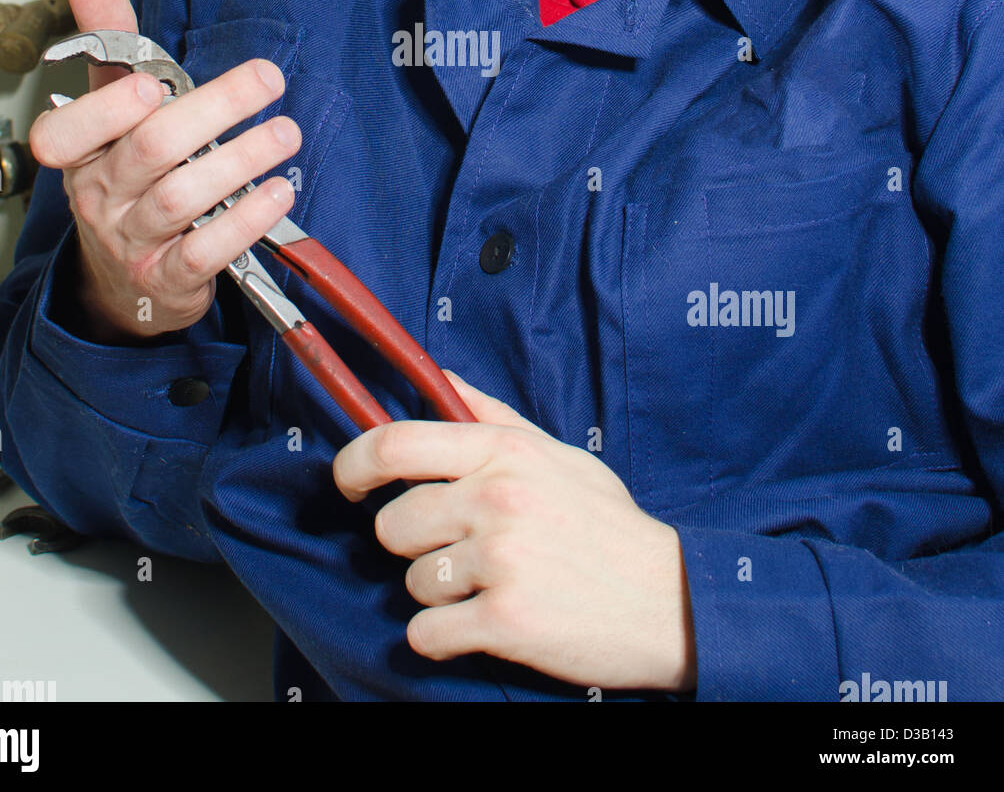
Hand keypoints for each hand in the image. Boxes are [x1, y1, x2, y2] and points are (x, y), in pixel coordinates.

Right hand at [28, 0, 301, 340]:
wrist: (127, 284)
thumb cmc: (128, 182)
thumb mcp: (112, 114)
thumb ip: (107, 44)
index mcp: (82, 153)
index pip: (65, 133)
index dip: (105, 109)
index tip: (150, 83)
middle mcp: (102, 196)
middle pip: (150, 149)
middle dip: (212, 109)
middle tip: (266, 79)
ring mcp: (133, 241)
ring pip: (181, 197)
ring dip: (240, 160)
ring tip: (285, 134)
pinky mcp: (169, 279)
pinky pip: (205, 250)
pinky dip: (245, 221)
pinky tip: (278, 193)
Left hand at [333, 370, 696, 691]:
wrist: (670, 600)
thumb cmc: (609, 527)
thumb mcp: (558, 455)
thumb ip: (492, 418)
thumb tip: (442, 379)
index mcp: (504, 453)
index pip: (395, 443)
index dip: (353, 463)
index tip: (348, 482)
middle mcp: (497, 499)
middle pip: (393, 524)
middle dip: (411, 544)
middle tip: (455, 551)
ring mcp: (500, 560)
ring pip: (411, 582)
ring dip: (437, 593)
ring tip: (487, 587)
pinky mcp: (506, 621)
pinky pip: (428, 633)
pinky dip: (444, 637)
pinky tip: (482, 624)